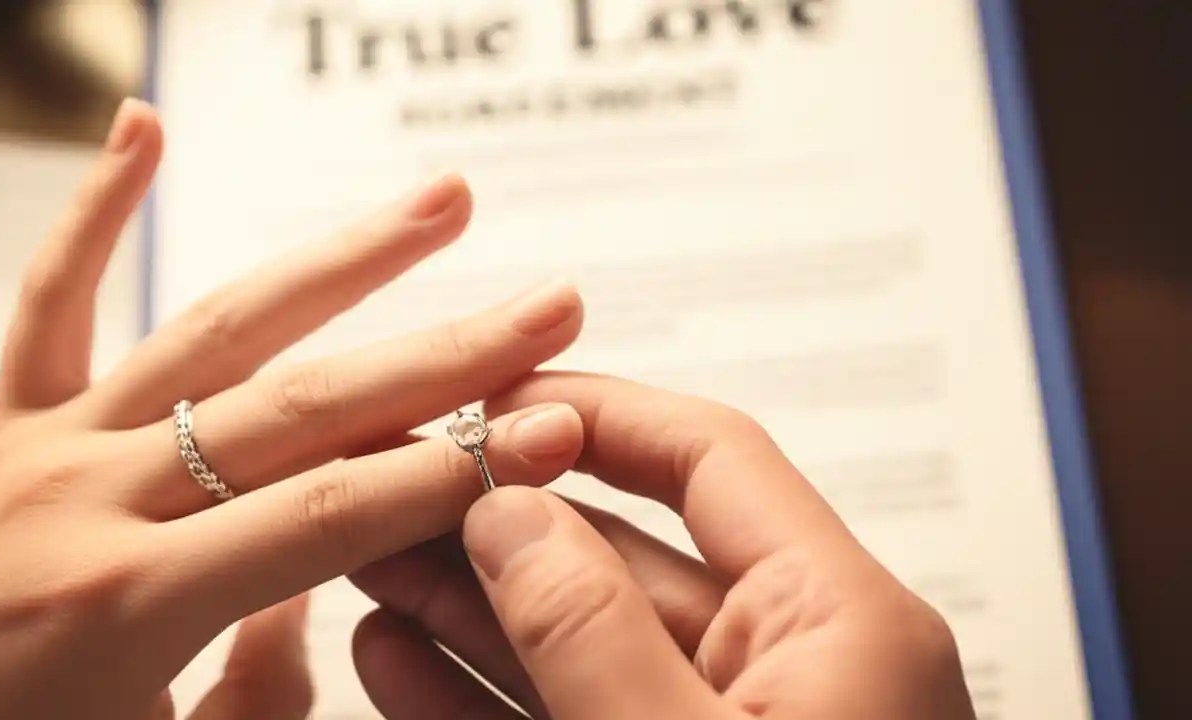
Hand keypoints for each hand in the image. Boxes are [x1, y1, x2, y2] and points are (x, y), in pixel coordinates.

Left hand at [0, 100, 586, 718]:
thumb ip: (258, 696)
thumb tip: (319, 596)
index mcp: (126, 607)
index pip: (327, 516)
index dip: (447, 469)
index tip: (547, 427)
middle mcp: (90, 501)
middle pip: (301, 409)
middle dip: (440, 357)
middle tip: (547, 306)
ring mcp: (45, 447)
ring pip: (216, 330)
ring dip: (341, 262)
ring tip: (441, 204)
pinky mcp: (7, 426)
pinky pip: (52, 303)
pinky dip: (96, 209)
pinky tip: (144, 128)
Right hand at [350, 373, 976, 718]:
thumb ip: (595, 633)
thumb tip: (510, 509)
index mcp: (842, 627)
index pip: (710, 459)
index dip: (593, 412)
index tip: (487, 394)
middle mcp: (790, 670)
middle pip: (622, 552)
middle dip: (494, 518)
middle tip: (388, 484)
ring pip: (580, 644)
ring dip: (469, 606)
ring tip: (368, 559)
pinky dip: (479, 697)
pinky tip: (399, 659)